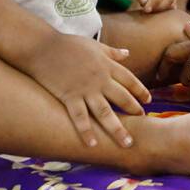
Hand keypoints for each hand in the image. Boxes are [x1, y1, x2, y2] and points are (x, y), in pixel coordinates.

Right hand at [20, 32, 151, 147]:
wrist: (42, 46)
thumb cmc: (68, 44)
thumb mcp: (95, 46)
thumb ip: (112, 52)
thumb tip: (127, 53)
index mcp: (107, 65)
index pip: (130, 80)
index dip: (140, 91)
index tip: (148, 101)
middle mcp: (100, 79)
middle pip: (122, 98)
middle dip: (134, 111)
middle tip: (144, 123)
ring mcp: (85, 89)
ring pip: (105, 112)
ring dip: (117, 129)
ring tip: (127, 143)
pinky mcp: (69, 97)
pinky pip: (80, 117)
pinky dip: (86, 131)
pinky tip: (93, 144)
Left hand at [124, 0, 176, 12]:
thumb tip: (144, 2)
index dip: (153, 2)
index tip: (146, 9)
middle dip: (158, 7)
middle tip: (147, 10)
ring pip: (172, 3)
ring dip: (162, 10)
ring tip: (151, 10)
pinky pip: (173, 6)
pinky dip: (166, 11)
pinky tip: (157, 12)